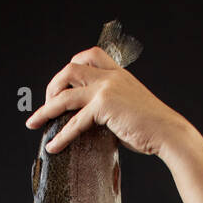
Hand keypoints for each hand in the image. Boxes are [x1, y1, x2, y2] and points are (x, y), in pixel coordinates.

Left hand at [25, 44, 178, 156]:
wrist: (167, 132)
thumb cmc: (151, 127)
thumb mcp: (128, 109)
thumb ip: (109, 109)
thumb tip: (92, 124)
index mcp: (118, 73)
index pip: (90, 56)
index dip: (72, 67)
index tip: (63, 85)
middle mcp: (111, 76)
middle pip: (70, 69)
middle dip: (53, 86)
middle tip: (46, 105)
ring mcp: (106, 89)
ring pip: (66, 94)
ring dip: (46, 109)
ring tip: (34, 122)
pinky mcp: (104, 106)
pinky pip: (75, 121)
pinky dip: (61, 135)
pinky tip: (53, 146)